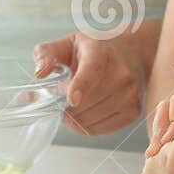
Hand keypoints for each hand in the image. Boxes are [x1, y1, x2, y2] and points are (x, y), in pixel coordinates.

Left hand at [32, 31, 148, 135]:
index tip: (71, 99)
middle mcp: (121, 73)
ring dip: (74, 120)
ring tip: (72, 109)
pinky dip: (87, 127)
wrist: (131, 52)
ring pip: (92, 120)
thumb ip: (46, 55)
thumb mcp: (68, 44)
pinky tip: (85, 115)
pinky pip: (102, 130)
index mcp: (100, 53)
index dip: (81, 86)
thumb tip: (40, 73)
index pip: (92, 71)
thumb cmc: (95, 50)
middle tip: (59, 104)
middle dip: (65, 109)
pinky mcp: (134, 110)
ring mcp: (130, 93)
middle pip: (87, 103)